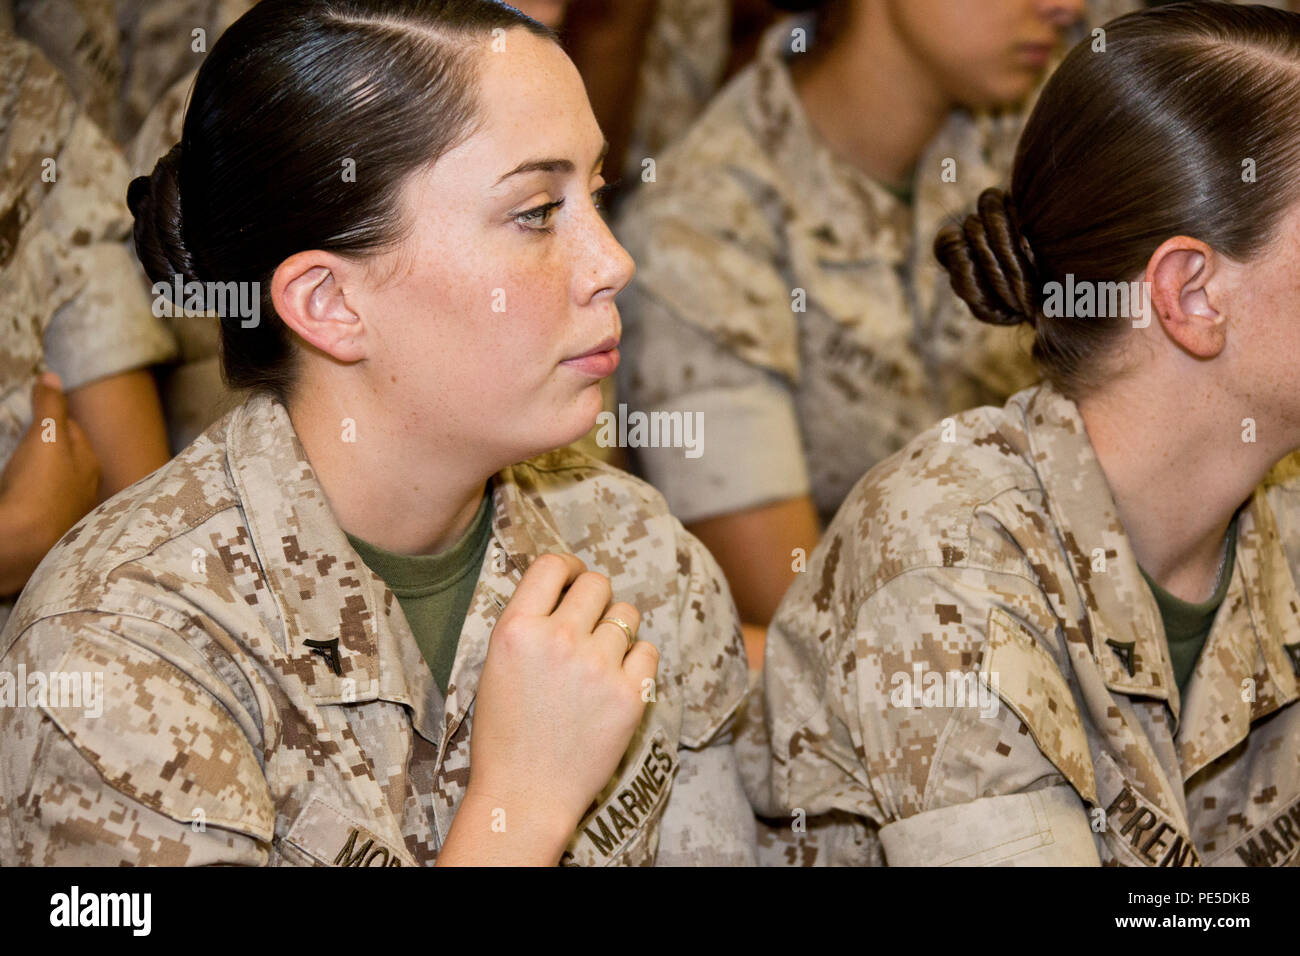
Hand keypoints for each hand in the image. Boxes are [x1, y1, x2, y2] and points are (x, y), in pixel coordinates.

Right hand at [0, 373, 100, 593]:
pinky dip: (28, 496)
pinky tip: (16, 495)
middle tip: (26, 438)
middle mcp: (84, 489)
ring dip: (38, 473)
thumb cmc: (39, 487)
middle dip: (48, 446)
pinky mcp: (46, 531)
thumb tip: (52, 376)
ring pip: (54, 483)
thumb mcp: (46, 439)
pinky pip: (38, 505)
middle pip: (64, 459)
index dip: (53, 418)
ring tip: (17, 466)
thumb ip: (50, 408)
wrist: (23, 547)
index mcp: (88, 463)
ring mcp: (66, 512)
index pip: (72, 430)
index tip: (37, 411)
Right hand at [445, 552, 657, 863]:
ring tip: (599, 662)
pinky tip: (615, 682)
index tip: (573, 581)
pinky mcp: (630, 695)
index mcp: (517, 628)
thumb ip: (530, 621)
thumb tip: (568, 583)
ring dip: (617, 631)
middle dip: (595, 600)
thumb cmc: (505, 733)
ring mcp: (598, 666)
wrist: (524, 796)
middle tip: (588, 626)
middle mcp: (559, 639)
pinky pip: (648, 650)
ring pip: (628, 615)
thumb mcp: (497, 664)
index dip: (569, 568)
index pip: (553, 565)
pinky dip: (637, 661)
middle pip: (598, 583)